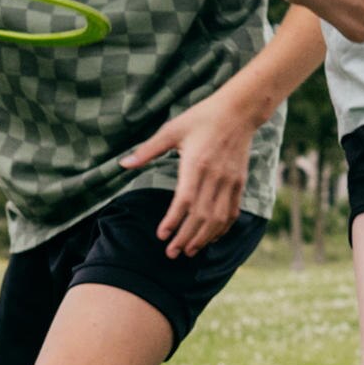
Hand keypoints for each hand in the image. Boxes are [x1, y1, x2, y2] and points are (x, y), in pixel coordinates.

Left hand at [123, 94, 264, 254]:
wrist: (239, 111)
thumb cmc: (201, 118)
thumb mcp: (171, 129)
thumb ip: (148, 150)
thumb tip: (123, 164)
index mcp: (196, 164)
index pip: (185, 201)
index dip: (173, 221)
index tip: (162, 235)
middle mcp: (215, 176)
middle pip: (201, 216)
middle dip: (186, 238)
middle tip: (172, 253)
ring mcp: (230, 181)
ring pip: (218, 219)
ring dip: (203, 238)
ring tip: (189, 251)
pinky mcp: (239, 183)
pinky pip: (232, 212)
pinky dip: (222, 229)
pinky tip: (211, 239)